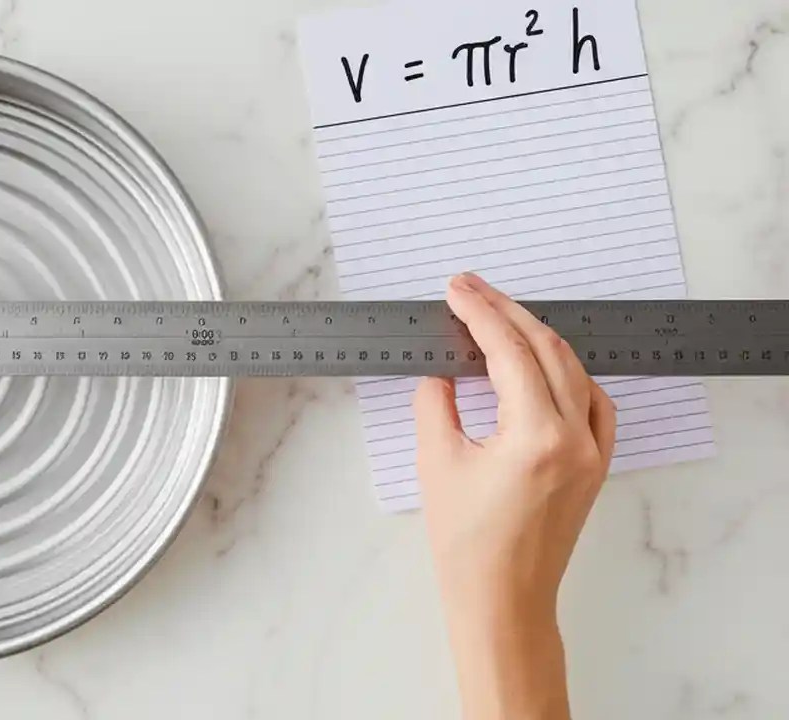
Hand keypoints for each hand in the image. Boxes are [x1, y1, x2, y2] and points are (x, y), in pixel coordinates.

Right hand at [413, 273, 615, 719]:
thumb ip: (438, 403)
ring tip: (499, 318)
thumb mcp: (436, 463)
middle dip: (506, 313)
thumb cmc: (466, 545)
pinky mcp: (596, 465)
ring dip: (536, 337)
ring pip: (573, 370)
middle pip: (547, 349)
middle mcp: (575, 437)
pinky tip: (543, 365)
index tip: (457, 289)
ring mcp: (593, 451)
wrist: (503, 600)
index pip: (509, 351)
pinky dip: (567, 372)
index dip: (480, 312)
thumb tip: (444, 369)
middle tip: (471, 290)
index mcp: (536, 435)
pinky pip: (594, 401)